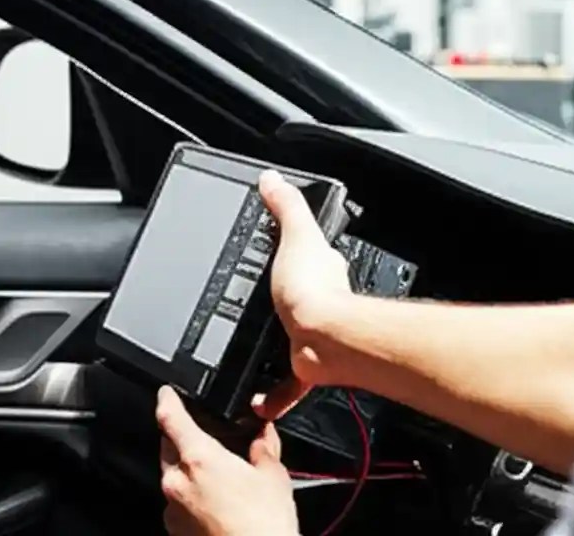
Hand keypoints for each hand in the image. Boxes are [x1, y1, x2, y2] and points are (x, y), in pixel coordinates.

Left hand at [155, 386, 298, 535]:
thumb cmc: (265, 528)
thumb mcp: (273, 478)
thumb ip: (263, 448)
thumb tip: (263, 434)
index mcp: (198, 458)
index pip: (170, 417)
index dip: (167, 399)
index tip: (166, 392)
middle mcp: (177, 481)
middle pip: (169, 447)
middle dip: (183, 440)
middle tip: (208, 443)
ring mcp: (173, 508)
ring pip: (173, 477)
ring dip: (188, 472)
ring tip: (220, 482)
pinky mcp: (174, 530)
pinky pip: (178, 504)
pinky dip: (191, 498)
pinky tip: (215, 506)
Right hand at [254, 170, 357, 419]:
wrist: (324, 338)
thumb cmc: (314, 290)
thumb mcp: (295, 234)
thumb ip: (285, 205)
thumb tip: (272, 178)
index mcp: (320, 268)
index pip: (306, 254)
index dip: (291, 252)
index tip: (274, 252)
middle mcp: (321, 300)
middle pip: (300, 297)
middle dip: (283, 302)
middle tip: (258, 304)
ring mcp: (310, 333)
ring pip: (290, 340)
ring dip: (273, 348)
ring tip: (248, 350)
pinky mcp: (304, 365)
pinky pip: (285, 383)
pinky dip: (271, 393)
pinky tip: (255, 395)